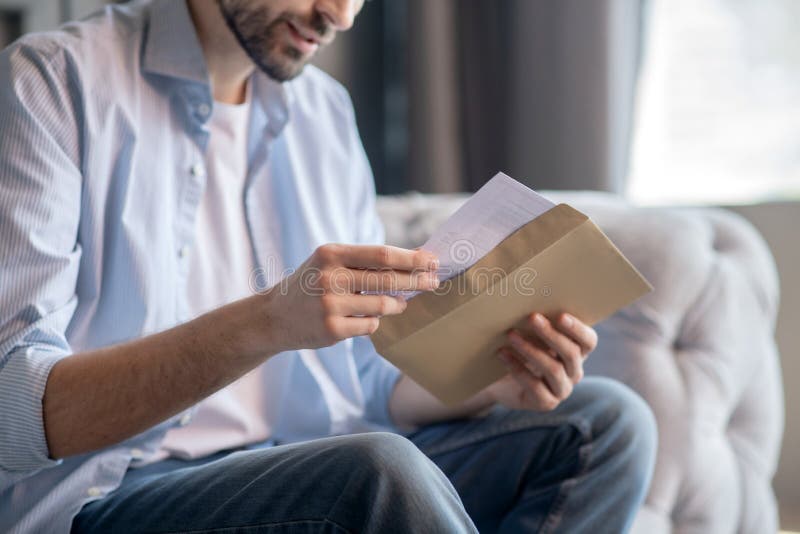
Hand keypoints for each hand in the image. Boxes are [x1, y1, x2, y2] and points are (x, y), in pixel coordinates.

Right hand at [258, 244, 438, 351]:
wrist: (275, 316)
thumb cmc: (312, 284)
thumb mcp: (331, 263)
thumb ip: (365, 261)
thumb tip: (414, 259)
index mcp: (331, 254)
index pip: (381, 254)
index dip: (411, 258)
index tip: (433, 260)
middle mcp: (329, 278)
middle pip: (387, 279)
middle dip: (416, 281)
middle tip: (434, 282)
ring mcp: (330, 306)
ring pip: (382, 305)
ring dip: (397, 304)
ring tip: (400, 303)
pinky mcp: (332, 330)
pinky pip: (370, 326)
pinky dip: (375, 322)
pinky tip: (368, 318)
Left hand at [485, 312, 597, 410]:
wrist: (501, 382)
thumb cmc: (519, 350)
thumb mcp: (530, 335)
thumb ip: (537, 322)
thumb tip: (528, 301)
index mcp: (577, 352)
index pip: (589, 341)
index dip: (577, 329)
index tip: (560, 315)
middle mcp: (574, 371)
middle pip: (571, 353)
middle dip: (551, 334)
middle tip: (531, 318)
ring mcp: (562, 389)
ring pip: (553, 369)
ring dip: (531, 350)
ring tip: (511, 335)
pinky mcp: (546, 403)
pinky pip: (535, 386)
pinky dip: (518, 368)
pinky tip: (503, 354)